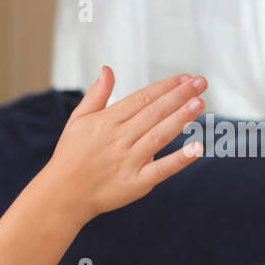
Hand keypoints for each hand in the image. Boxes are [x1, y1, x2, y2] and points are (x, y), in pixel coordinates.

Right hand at [44, 67, 206, 223]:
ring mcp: (129, 161)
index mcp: (107, 121)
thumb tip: (107, 69)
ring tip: (199, 104)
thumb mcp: (78, 119)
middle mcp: (119, 138)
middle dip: (179, 96)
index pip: (142, 98)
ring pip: (159, 135)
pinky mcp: (136, 183)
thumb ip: (97, 94)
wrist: (63, 194)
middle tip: (201, 83)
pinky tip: (197, 148)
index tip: (185, 78)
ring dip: (181, 119)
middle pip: (154, 112)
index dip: (165, 87)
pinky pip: (161, 169)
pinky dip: (179, 159)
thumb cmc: (71, 155)